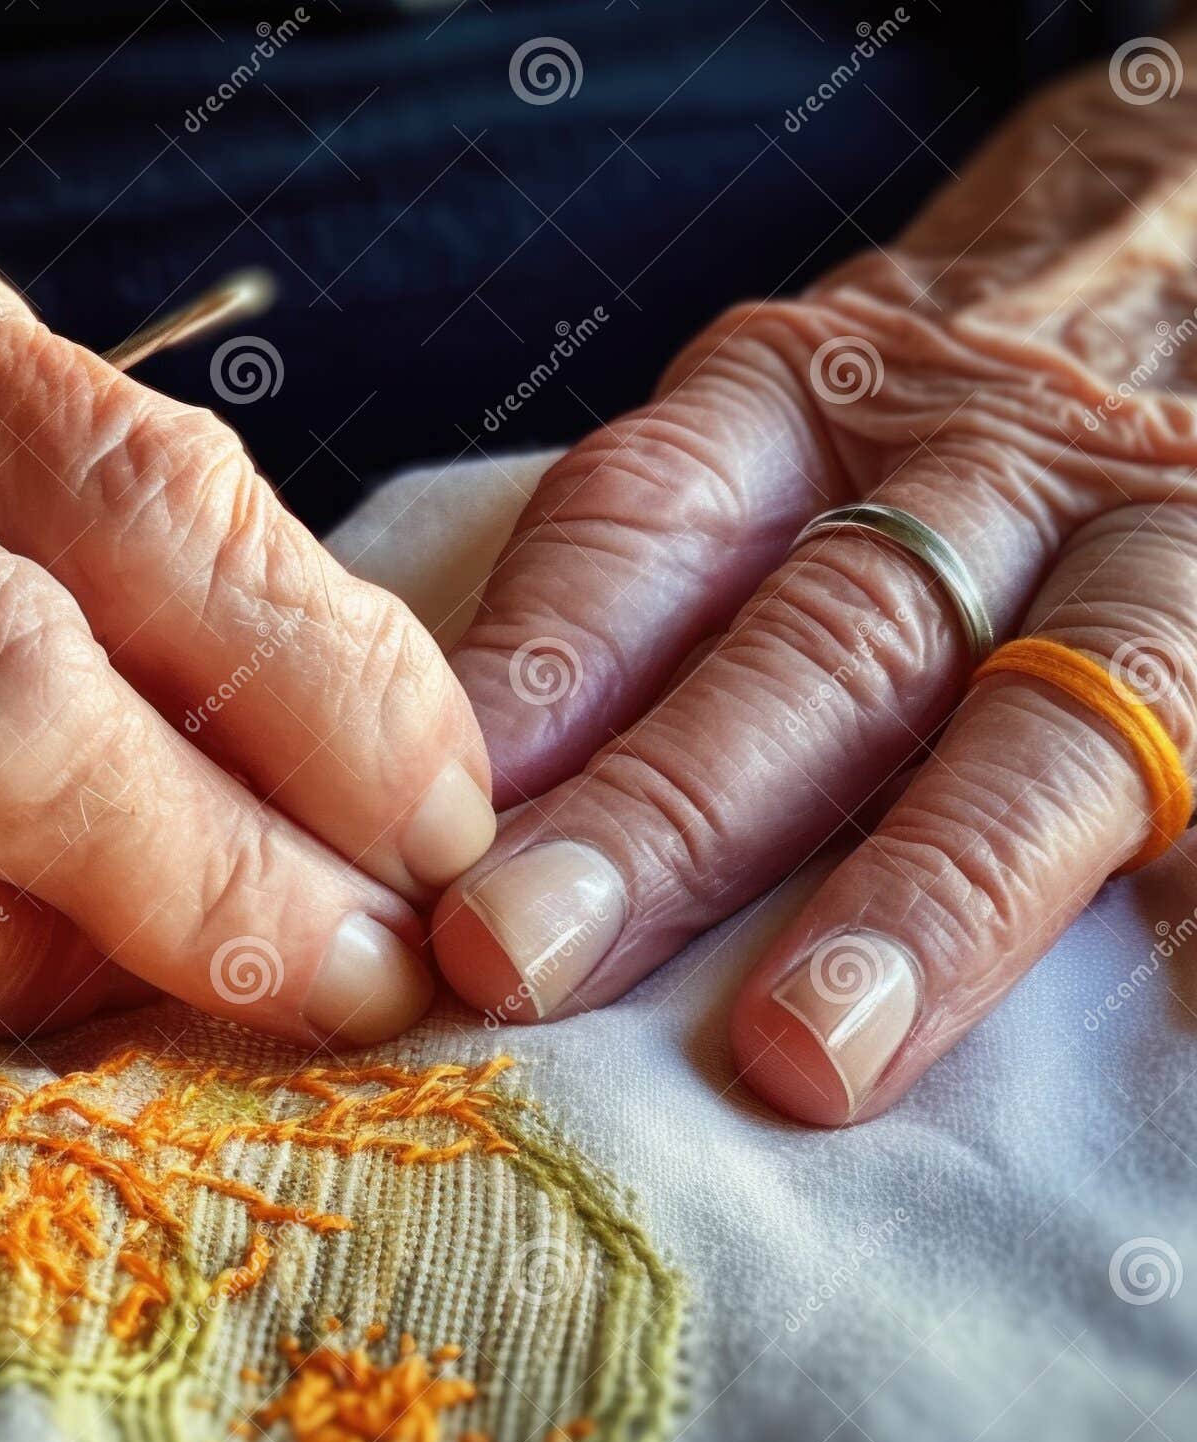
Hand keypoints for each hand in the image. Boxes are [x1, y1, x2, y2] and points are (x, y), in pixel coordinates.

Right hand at [0, 196, 494, 1090]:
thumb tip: (405, 813)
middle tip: (361, 977)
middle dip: (223, 882)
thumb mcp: (11, 483)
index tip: (443, 833)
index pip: (149, 504)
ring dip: (49, 973)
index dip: (333, 698)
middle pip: (5, 708)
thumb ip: (186, 600)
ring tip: (151, 987)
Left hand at [434, 39, 1196, 1124]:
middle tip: (521, 959)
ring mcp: (1150, 550)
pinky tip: (1145, 1015)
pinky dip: (1176, 923)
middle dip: (668, 818)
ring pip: (1043, 732)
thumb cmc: (915, 432)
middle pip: (820, 647)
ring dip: (919, 901)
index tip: (428, 842)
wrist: (1174, 280)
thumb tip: (451, 800)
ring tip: (805, 1054)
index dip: (540, 682)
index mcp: (802, 402)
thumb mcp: (770, 431)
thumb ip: (633, 592)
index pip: (644, 532)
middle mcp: (980, 463)